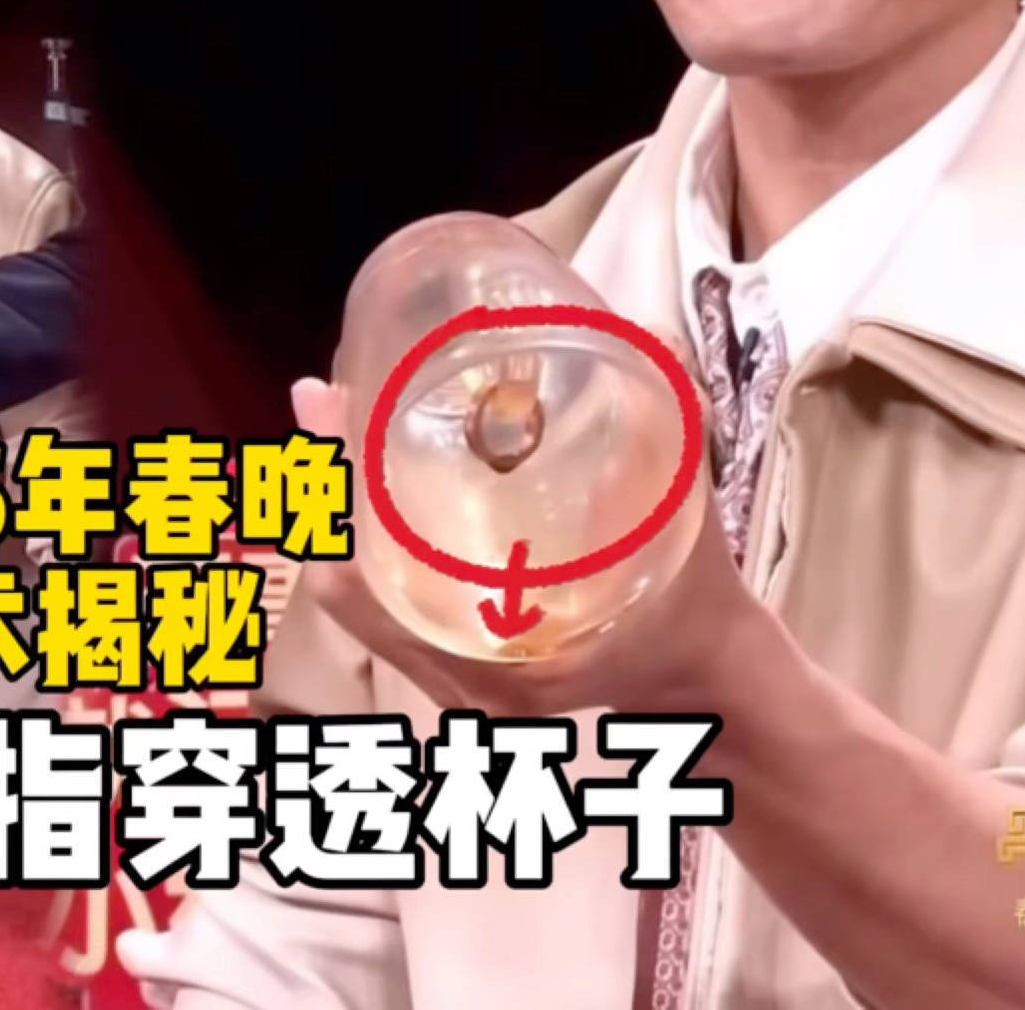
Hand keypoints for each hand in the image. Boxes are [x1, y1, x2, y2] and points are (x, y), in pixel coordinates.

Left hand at [289, 376, 762, 716]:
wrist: (708, 674)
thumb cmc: (695, 605)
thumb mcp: (686, 524)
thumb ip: (672, 439)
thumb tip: (650, 338)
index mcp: (503, 668)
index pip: (371, 591)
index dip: (334, 508)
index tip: (323, 418)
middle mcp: (460, 684)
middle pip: (345, 588)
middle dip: (320, 491)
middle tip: (316, 399)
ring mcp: (450, 680)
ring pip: (354, 597)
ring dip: (332, 513)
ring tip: (325, 419)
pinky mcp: (452, 660)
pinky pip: (381, 602)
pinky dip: (361, 540)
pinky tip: (359, 476)